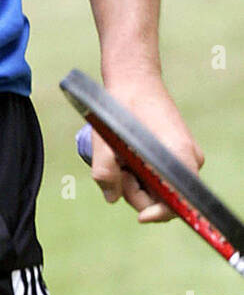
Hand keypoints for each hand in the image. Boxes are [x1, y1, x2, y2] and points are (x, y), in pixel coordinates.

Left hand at [91, 69, 204, 222]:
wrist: (133, 78)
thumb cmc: (120, 104)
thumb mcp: (105, 137)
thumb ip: (105, 170)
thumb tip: (111, 198)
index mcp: (179, 154)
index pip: (178, 203)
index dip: (159, 213)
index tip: (141, 216)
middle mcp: (188, 159)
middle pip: (163, 198)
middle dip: (136, 190)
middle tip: (117, 167)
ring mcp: (184, 156)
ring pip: (157, 187)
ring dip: (134, 180)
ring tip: (119, 155)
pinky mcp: (176, 154)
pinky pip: (157, 175)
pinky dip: (139, 171)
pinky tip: (126, 154)